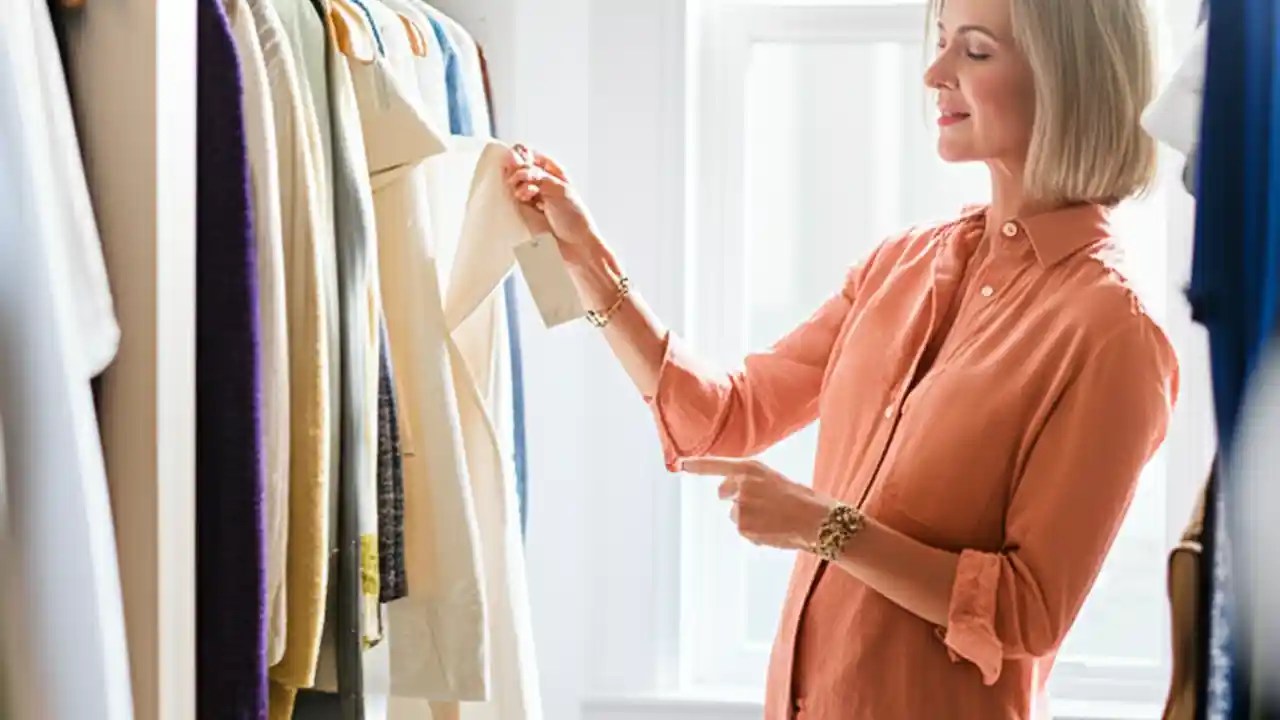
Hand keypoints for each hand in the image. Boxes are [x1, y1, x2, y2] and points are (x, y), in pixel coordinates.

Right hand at [505, 144, 600, 263]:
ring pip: (514, 180)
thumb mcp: (558, 188)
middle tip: (521, 178)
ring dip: (517, 183)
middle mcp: (541, 181)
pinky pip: (512, 196)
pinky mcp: (523, 210)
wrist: (575, 246)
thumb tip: (513, 159)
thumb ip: (534, 173)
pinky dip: (516, 194)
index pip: (531, 154)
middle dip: (517, 169)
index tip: (522, 161)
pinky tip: (523, 198)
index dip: (523, 155)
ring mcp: (531, 196)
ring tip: (526, 193)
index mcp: (553, 171)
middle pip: (519, 166)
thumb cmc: (574, 217)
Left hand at [680, 458, 838, 551]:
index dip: (696, 465)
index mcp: (751, 468)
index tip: (680, 464)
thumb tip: (729, 492)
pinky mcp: (743, 527)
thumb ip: (750, 480)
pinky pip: (743, 530)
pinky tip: (773, 529)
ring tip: (774, 518)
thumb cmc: (801, 498)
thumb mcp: (774, 478)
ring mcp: (740, 506)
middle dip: (736, 499)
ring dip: (749, 518)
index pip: (716, 465)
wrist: (817, 521)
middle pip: (724, 493)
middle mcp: (741, 484)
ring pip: (735, 514)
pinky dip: (755, 532)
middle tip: (764, 504)